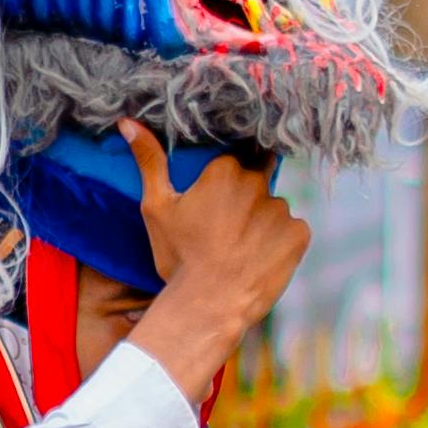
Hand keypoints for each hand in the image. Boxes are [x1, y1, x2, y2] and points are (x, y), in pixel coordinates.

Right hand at [127, 132, 307, 407]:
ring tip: (244, 249)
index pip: (232, 163)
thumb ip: (149, 162)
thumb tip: (128, 122)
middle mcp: (258, 182)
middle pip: (257, 181)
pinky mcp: (299, 235)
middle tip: (228, 229)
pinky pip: (292, 231)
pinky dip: (282, 242)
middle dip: (246, 199)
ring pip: (274, 208)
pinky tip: (262, 259)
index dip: (224, 182)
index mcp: (225, 170)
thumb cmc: (180, 257)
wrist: (210, 305)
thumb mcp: (157, 207)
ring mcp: (282, 209)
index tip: (215, 203)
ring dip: (264, 221)